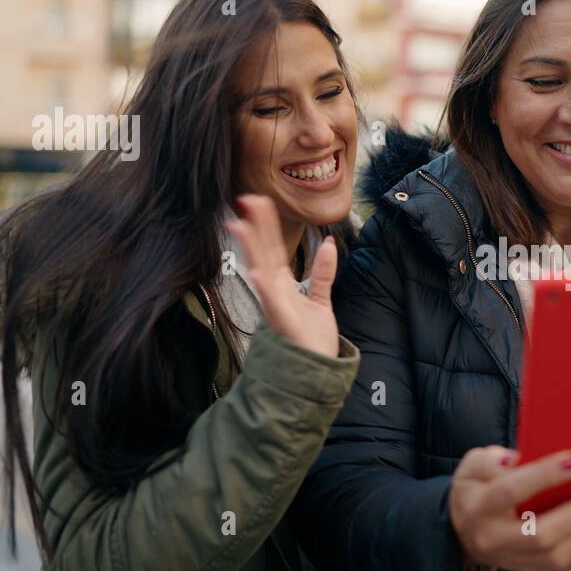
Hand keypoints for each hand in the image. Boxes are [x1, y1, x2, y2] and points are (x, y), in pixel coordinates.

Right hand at [226, 194, 338, 357]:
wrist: (315, 371)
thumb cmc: (312, 339)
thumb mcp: (321, 301)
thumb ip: (324, 273)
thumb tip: (329, 244)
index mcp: (283, 287)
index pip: (273, 249)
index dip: (266, 225)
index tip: (259, 201)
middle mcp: (275, 293)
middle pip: (264, 253)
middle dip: (256, 227)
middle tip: (248, 198)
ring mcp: (276, 306)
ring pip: (262, 270)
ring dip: (252, 248)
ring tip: (241, 225)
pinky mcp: (282, 321)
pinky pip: (272, 301)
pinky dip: (265, 287)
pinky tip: (257, 273)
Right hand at [449, 446, 570, 570]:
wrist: (463, 529)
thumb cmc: (476, 489)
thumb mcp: (472, 465)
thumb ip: (490, 459)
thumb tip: (516, 459)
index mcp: (479, 506)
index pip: (511, 490)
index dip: (545, 475)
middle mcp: (494, 538)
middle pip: (540, 534)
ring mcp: (512, 558)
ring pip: (556, 556)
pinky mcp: (529, 569)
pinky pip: (564, 567)